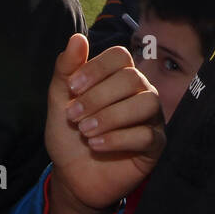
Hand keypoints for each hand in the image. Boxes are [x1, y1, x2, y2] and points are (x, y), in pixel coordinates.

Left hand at [45, 35, 164, 213]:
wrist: (73, 176)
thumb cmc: (69, 135)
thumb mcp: (59, 100)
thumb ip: (66, 69)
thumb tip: (77, 37)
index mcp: (118, 77)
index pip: (120, 56)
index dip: (96, 68)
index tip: (71, 88)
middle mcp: (140, 93)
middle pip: (132, 78)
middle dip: (98, 96)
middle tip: (73, 116)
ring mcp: (151, 119)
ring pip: (145, 103)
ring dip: (110, 116)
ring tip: (85, 132)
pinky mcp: (155, 146)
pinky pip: (146, 135)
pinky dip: (118, 138)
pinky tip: (96, 145)